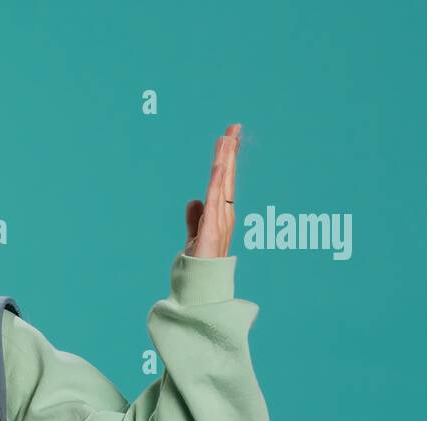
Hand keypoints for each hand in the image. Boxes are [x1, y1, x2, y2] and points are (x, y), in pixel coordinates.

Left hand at [184, 123, 240, 257]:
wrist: (201, 287)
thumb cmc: (201, 266)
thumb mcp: (195, 236)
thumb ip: (194, 219)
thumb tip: (193, 201)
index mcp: (220, 215)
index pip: (223, 182)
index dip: (226, 160)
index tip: (229, 139)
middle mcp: (224, 215)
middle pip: (227, 177)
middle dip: (230, 152)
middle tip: (233, 127)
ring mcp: (220, 220)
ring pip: (223, 183)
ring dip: (226, 159)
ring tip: (228, 137)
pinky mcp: (211, 228)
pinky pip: (216, 199)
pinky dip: (219, 181)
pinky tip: (221, 165)